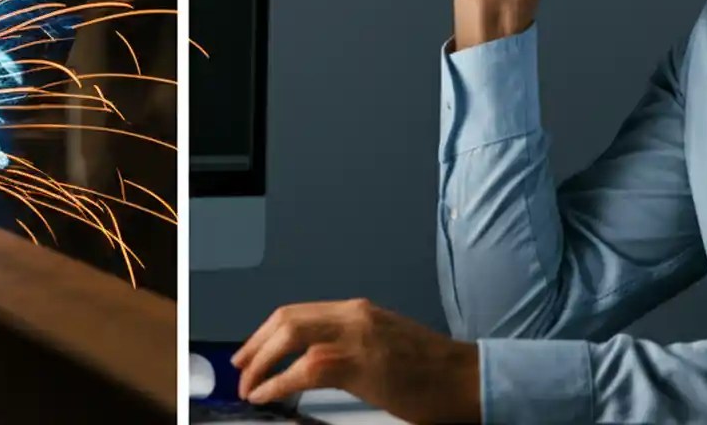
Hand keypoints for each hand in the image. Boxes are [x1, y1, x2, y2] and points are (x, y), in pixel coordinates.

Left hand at [232, 298, 480, 423]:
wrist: (466, 378)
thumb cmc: (432, 370)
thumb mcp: (384, 342)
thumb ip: (351, 342)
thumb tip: (312, 360)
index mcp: (358, 310)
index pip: (297, 312)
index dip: (266, 332)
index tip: (251, 350)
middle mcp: (353, 315)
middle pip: (285, 319)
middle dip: (254, 345)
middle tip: (240, 367)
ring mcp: (356, 336)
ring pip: (289, 337)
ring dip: (261, 363)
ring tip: (250, 385)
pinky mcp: (360, 364)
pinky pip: (304, 370)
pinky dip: (278, 383)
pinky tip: (268, 395)